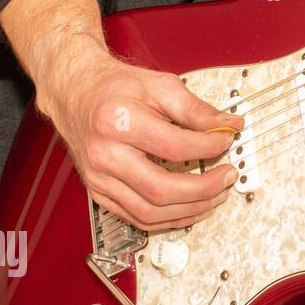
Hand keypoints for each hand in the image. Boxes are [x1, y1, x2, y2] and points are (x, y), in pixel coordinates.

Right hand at [37, 39, 243, 230]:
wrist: (76, 94)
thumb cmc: (114, 88)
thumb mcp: (160, 86)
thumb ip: (196, 109)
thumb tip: (228, 125)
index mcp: (117, 122)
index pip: (174, 146)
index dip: (208, 147)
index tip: (226, 140)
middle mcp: (104, 155)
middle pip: (160, 189)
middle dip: (203, 189)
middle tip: (228, 177)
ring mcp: (99, 178)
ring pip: (149, 213)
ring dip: (190, 210)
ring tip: (216, 195)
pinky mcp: (99, 193)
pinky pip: (137, 218)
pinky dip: (169, 219)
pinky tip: (191, 207)